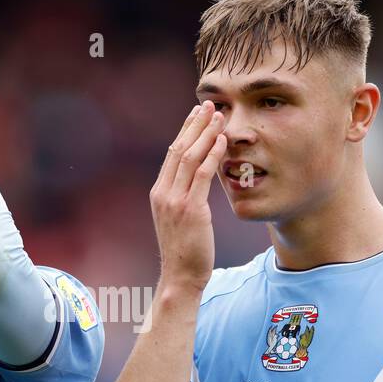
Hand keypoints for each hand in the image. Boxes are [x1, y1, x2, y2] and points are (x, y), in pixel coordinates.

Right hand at [150, 102, 226, 291]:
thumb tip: (194, 184)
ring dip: (205, 133)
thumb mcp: (178, 220)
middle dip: (194, 125)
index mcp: (159, 193)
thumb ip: (183, 199)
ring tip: (219, 116)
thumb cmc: (184, 251)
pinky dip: (212, 154)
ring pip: (189, 157)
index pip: (172, 154)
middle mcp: (163, 193)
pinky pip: (202, 175)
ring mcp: (175, 201)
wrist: (180, 277)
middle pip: (178, 149)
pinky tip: (223, 141)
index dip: (185, 131)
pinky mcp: (190, 209)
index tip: (197, 114)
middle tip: (209, 105)